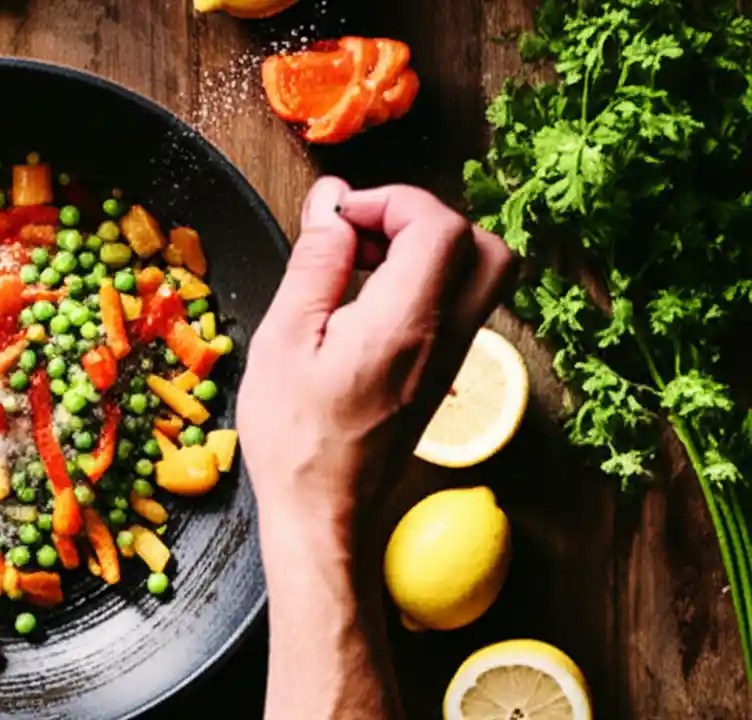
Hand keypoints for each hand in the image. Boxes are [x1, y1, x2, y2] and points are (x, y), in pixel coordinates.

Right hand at [237, 178, 512, 540]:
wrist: (325, 513)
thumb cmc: (295, 437)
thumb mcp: (284, 338)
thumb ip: (315, 262)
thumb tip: (331, 202)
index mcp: (406, 323)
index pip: (439, 224)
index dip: (389, 202)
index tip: (339, 220)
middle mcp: (445, 336)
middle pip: (482, 243)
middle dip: (422, 219)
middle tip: (364, 235)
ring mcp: (453, 357)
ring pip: (478, 273)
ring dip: (426, 249)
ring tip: (360, 267)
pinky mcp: (444, 373)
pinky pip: (458, 305)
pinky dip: (423, 283)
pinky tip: (366, 302)